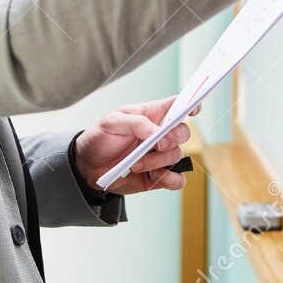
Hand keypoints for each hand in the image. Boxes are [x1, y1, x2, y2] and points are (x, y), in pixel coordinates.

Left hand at [73, 96, 201, 194]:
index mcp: (152, 115)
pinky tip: (155, 177)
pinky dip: (170, 179)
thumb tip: (158, 133)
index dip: (191, 103)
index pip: (178, 105)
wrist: (88, 166)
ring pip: (177, 156)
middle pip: (183, 132)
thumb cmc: (100, 138)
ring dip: (157, 161)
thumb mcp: (112, 122)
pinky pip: (177, 180)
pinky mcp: (159, 177)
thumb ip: (138, 123)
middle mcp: (161, 135)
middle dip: (173, 138)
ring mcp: (161, 156)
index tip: (194, 108)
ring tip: (135, 163)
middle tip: (157, 144)